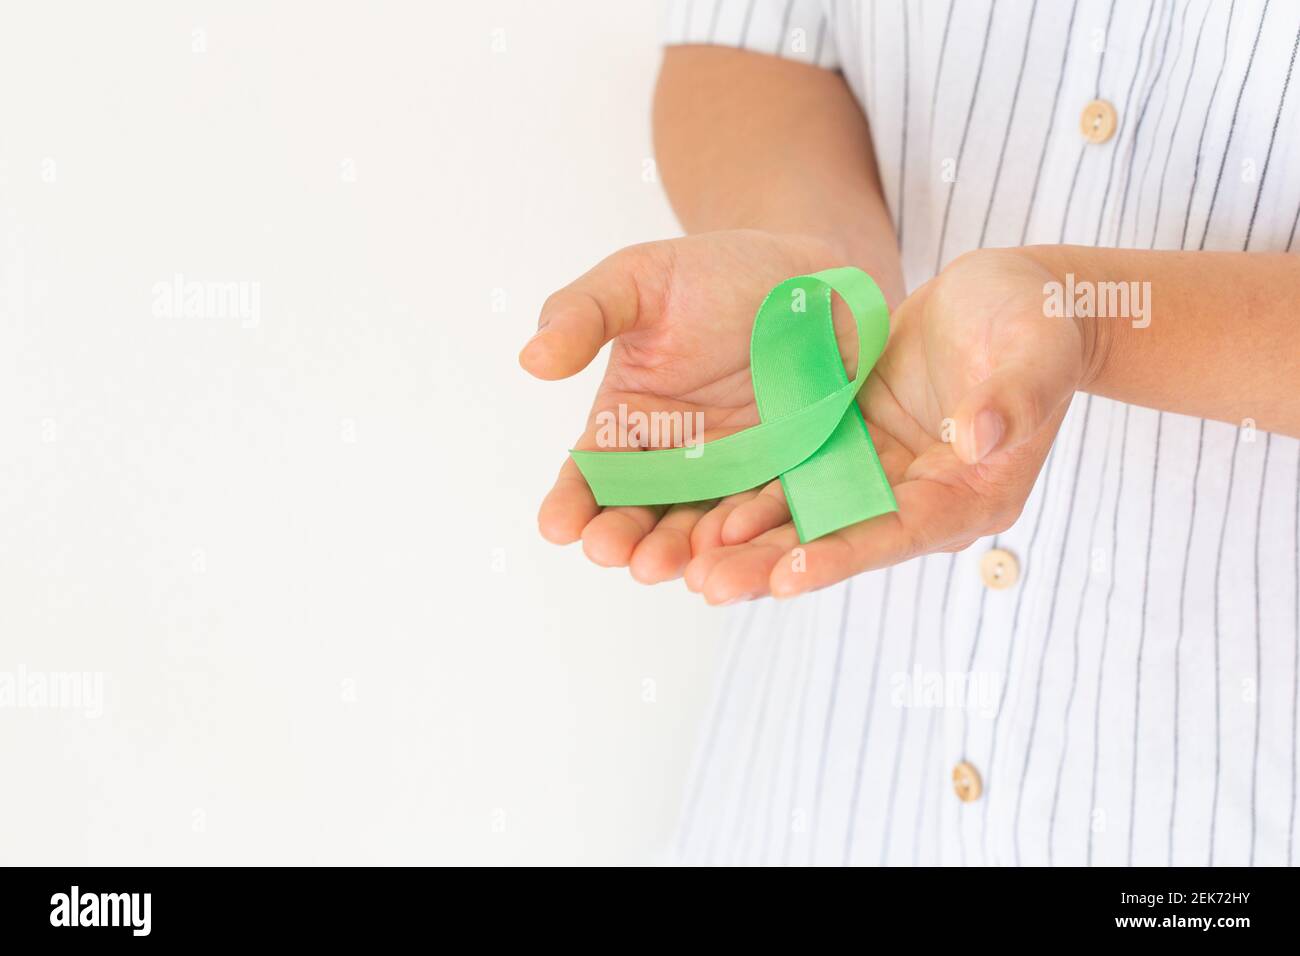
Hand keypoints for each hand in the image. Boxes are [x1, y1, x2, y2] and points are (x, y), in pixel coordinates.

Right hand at [520, 229, 857, 583]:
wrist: (811, 275)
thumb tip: (532, 360)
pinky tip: (733, 550)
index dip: (572, 501)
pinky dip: (748, 539)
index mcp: (626, 420)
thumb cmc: (715, 271)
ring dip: (679, 553)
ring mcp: (732, 474)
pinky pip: (765, 516)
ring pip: (699, 527)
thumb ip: (583, 314)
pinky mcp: (789, 478)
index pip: (590, 472)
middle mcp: (674, 459)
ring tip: (664, 566)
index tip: (557, 525)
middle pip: (641, 512)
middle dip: (623, 537)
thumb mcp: (639, 279)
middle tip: (613, 553)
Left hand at [683, 247, 1087, 602]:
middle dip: (778, 566)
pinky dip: (756, 501)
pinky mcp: (855, 447)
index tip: (789, 578)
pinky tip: (705, 519)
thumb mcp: (1033, 347)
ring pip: (812, 520)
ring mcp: (885, 476)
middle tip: (712, 588)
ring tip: (691, 570)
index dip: (845, 553)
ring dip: (755, 545)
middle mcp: (925, 499)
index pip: (903, 531)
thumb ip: (1013, 396)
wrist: (1009, 297)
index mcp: (975, 492)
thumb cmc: (1034, 318)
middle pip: (846, 541)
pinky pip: (800, 482)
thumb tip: (978, 437)